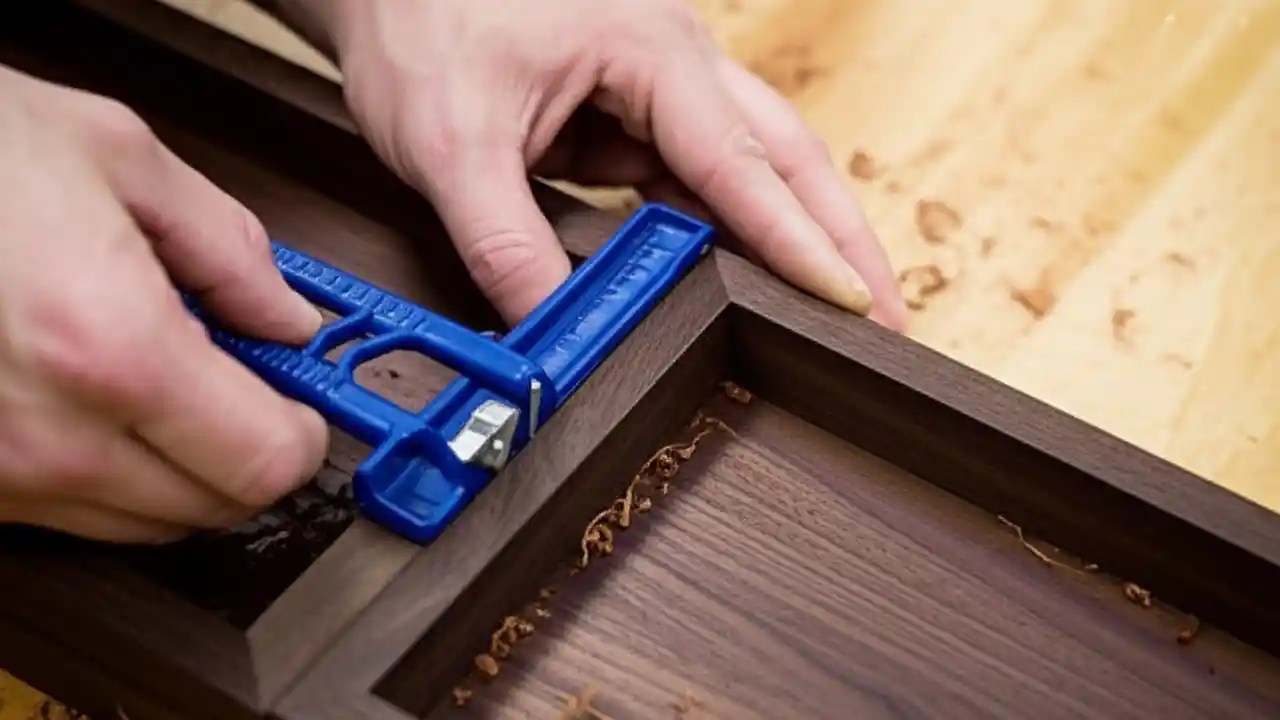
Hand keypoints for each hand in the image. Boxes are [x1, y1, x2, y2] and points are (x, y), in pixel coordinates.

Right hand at [0, 66, 328, 542]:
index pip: (264, 462)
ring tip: (148, 373)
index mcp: (109, 347)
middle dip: (245, 449)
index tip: (300, 400)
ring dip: (176, 466)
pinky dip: (103, 468)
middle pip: (213, 507)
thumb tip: (287, 319)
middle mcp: (48, 435)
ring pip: (144, 525)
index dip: (301, 432)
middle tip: (234, 380)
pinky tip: (86, 394)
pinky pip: (68, 512)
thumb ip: (227, 250)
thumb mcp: (115, 156)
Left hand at [263, 0, 906, 328]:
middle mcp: (676, 64)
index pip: (743, 165)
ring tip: (831, 312)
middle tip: (885, 317)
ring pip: (751, 170)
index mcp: (651, 52)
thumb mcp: (453, 146)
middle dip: (840, 239)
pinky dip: (724, 230)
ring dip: (793, 239)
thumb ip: (508, 247)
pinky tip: (742, 278)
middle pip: (787, 158)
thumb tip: (557, 336)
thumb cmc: (422, 18)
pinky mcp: (634, 113)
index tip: (849, 305)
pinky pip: (696, 179)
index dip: (800, 243)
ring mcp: (660, 88)